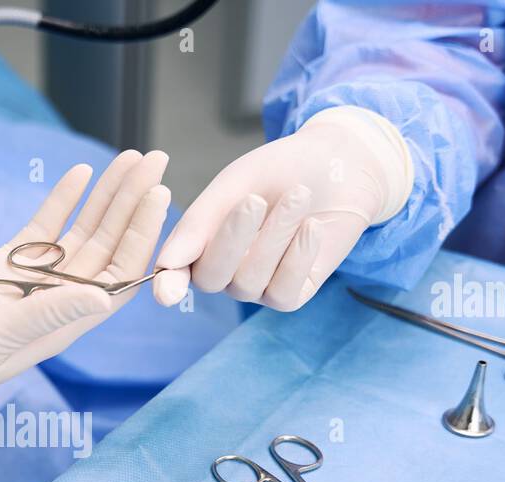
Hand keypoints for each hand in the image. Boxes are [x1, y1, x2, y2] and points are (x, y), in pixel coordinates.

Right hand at [0, 150, 171, 481]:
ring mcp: (33, 282)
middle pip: (107, 246)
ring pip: (80, 232)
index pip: (117, 276)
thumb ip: (47, 313)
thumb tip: (103, 298)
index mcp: (63, 324)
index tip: (158, 196)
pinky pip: (43, 230)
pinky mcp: (5, 266)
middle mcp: (57, 301)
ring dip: (106, 197)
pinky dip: (62, 202)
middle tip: (156, 159)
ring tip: (131, 158)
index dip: (141, 236)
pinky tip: (80, 173)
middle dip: (132, 204)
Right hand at [152, 106, 412, 311]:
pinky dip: (298, 255)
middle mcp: (225, 272)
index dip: (168, 284)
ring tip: (299, 196)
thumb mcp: (234, 185)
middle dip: (232, 238)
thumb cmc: (280, 170)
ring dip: (276, 235)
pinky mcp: (292, 294)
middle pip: (210, 278)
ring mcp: (257, 287)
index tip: (167, 290)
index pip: (174, 274)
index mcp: (200, 244)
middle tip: (256, 199)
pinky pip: (283, 292)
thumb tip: (164, 266)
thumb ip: (198, 224)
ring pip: (249, 281)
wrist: (339, 164)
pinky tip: (313, 225)